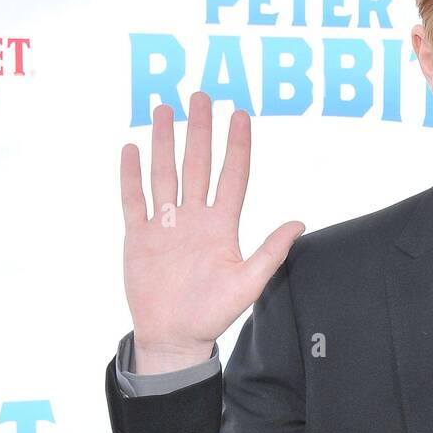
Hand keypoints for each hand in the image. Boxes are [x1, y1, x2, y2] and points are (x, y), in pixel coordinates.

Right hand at [120, 91, 304, 365]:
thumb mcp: (247, 284)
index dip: (237, 145)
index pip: (232, 176)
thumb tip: (300, 223)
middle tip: (200, 95)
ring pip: (165, 173)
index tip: (240, 114)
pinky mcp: (138, 236)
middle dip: (199, 130)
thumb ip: (270, 252)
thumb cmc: (213, 314)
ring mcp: (165, 225)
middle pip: (197, 165)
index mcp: (221, 226)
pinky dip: (131, 175)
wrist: (175, 337)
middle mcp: (194, 218)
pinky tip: (132, 149)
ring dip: (163, 141)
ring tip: (163, 109)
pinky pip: (133, 199)